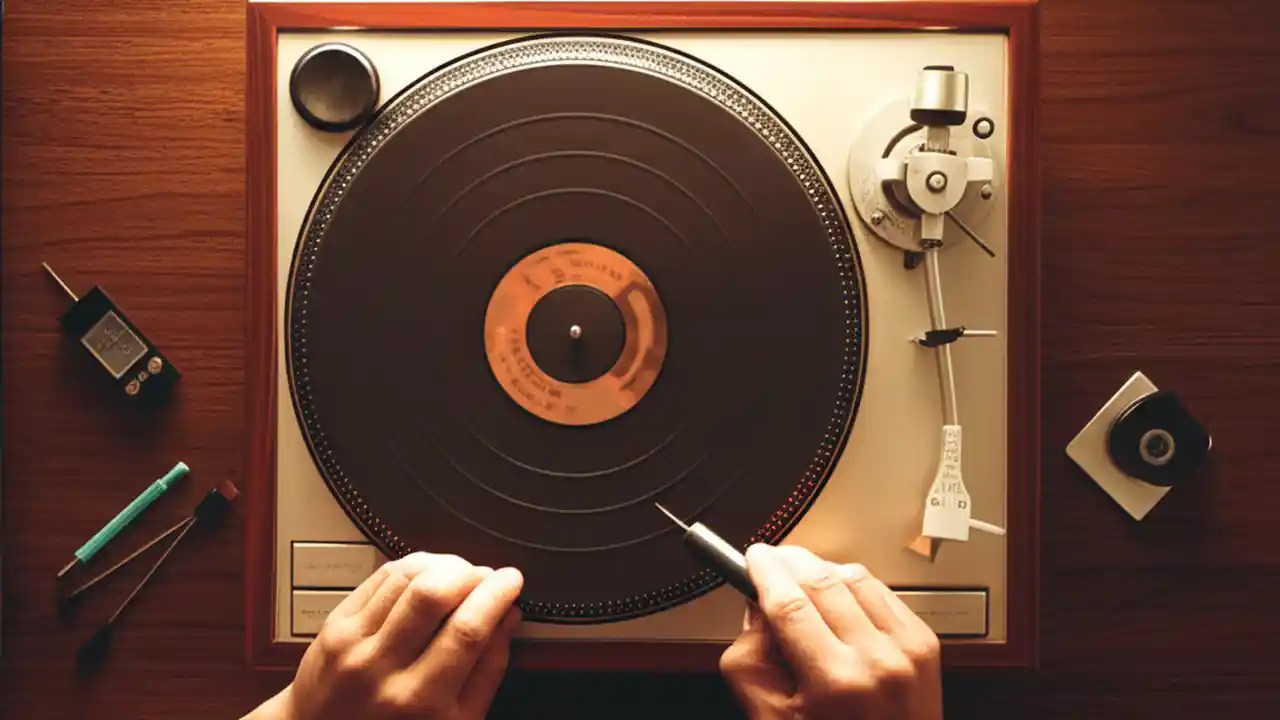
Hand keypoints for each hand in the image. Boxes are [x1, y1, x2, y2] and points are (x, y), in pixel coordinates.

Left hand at [247, 552, 523, 719]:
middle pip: (432, 594)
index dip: (496, 595)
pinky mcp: (335, 624)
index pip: (467, 630)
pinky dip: (412, 566)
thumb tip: (508, 616)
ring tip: (459, 573)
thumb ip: (488, 671)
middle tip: (484, 576)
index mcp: (421, 702)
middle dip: (469, 572)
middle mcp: (383, 670)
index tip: (511, 581)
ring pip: (405, 577)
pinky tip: (428, 574)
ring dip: (443, 563)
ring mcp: (353, 643)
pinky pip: (380, 576)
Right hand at [720, 545, 941, 719]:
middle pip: (822, 580)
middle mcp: (877, 661)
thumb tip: (756, 609)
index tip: (753, 558)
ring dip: (822, 570)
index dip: (765, 572)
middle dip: (790, 562)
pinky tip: (837, 599)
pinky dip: (854, 586)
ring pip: (855, 577)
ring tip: (802, 583)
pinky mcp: (924, 645)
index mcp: (835, 683)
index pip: (790, 603)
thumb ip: (749, 659)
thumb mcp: (769, 718)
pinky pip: (883, 591)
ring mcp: (906, 650)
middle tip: (771, 563)